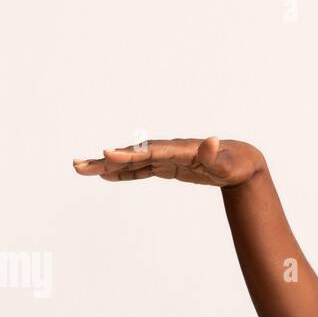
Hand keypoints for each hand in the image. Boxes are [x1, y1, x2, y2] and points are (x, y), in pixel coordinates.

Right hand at [73, 137, 265, 186]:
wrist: (239, 161)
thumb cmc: (235, 163)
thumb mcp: (228, 164)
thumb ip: (215, 156)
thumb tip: (212, 141)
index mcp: (180, 150)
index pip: (149, 152)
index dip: (128, 154)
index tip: (106, 154)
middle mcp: (167, 151)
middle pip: (132, 155)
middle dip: (106, 161)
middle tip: (78, 165)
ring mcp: (165, 158)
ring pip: (131, 162)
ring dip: (107, 166)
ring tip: (81, 168)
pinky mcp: (166, 166)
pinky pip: (140, 170)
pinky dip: (124, 173)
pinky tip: (106, 175)